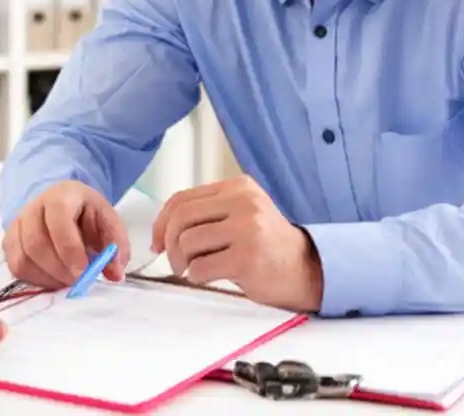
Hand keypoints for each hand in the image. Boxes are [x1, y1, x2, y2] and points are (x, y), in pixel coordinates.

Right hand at [2, 181, 130, 287]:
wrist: (62, 205)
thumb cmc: (87, 214)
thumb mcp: (108, 222)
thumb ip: (116, 246)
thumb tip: (115, 274)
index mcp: (60, 196)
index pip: (58, 221)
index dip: (70, 250)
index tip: (84, 273)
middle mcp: (32, 208)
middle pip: (36, 244)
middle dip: (59, 270)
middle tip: (78, 281)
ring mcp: (16, 225)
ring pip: (23, 259)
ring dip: (48, 278)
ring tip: (68, 280)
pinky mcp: (9, 243)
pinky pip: (17, 268)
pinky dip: (37, 280)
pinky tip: (54, 278)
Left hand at [150, 177, 323, 311]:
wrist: (306, 269)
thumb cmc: (266, 245)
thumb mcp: (241, 214)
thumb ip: (207, 213)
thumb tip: (161, 230)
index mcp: (238, 187)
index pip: (182, 198)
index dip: (161, 222)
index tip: (157, 242)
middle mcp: (243, 202)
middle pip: (181, 218)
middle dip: (168, 244)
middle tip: (175, 262)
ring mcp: (247, 229)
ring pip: (187, 242)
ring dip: (183, 262)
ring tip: (195, 270)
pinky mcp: (247, 258)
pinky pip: (200, 267)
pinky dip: (196, 276)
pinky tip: (209, 277)